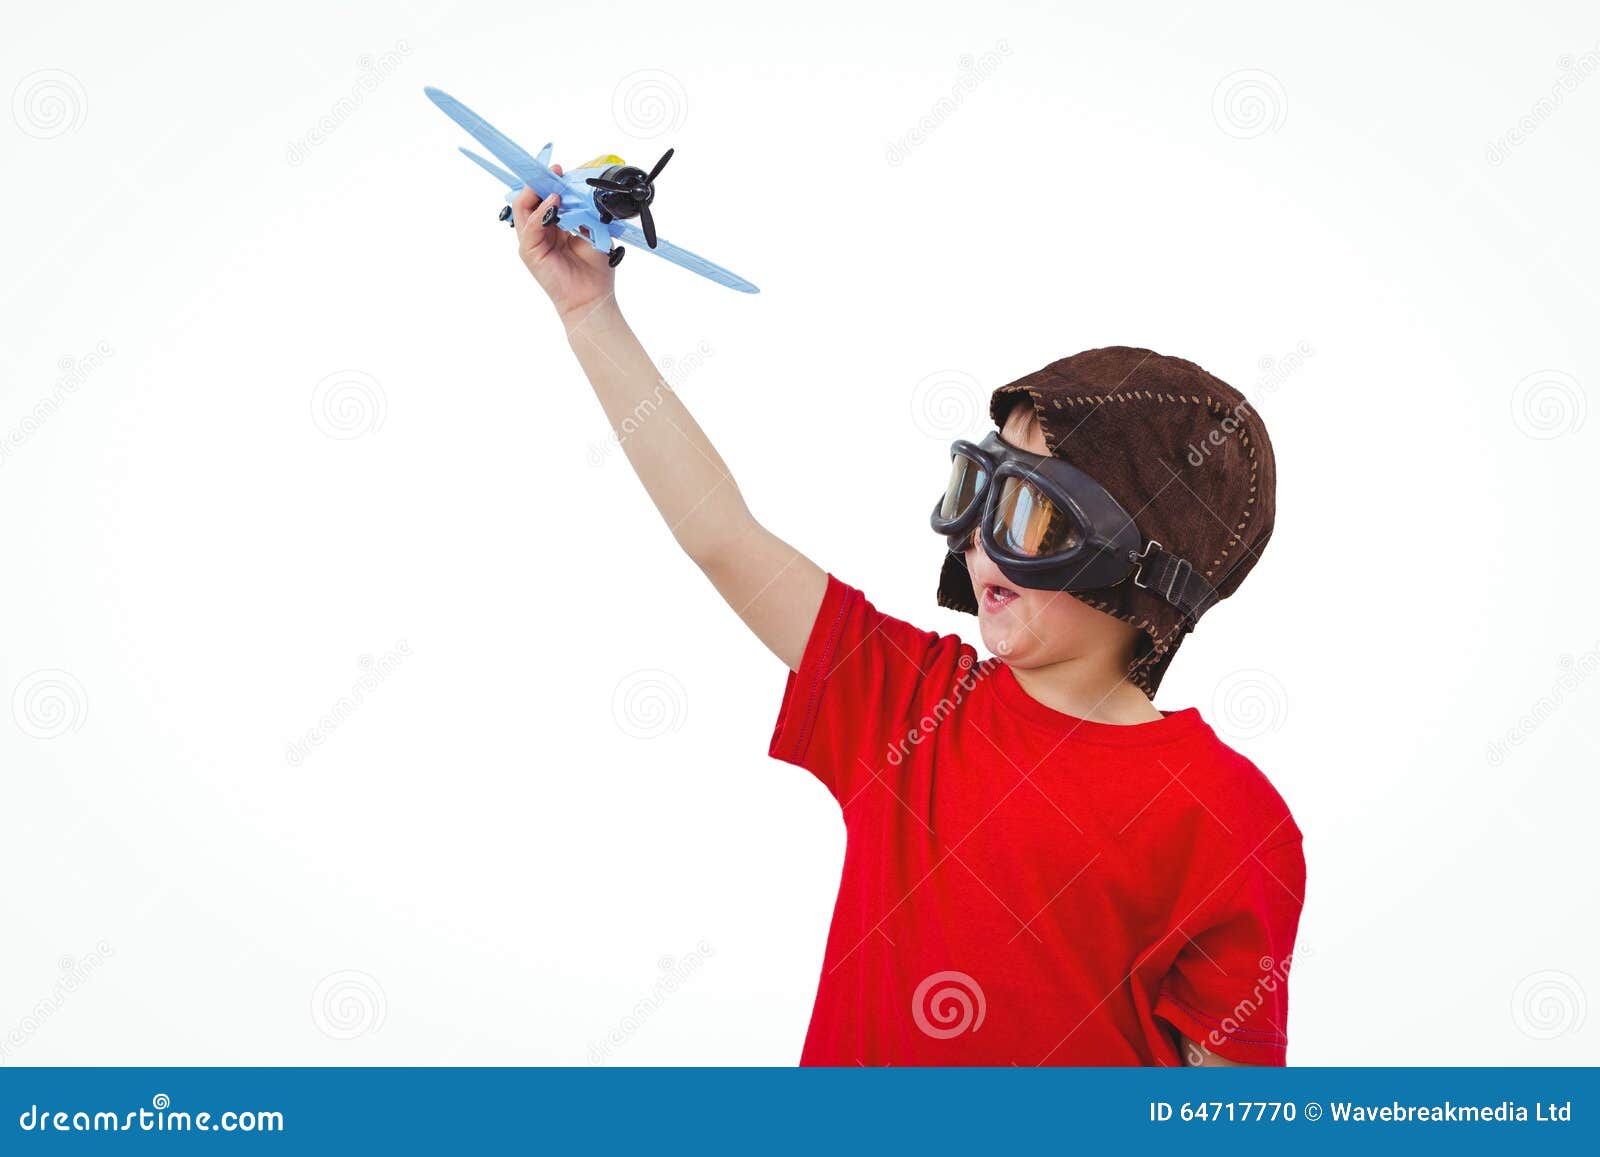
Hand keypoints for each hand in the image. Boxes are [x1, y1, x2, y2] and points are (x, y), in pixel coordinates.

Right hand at [511, 165, 616, 325]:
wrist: (593, 297)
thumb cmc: (594, 269)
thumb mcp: (592, 230)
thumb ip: (583, 210)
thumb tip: (578, 190)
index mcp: (553, 225)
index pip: (542, 197)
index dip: (548, 181)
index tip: (559, 169)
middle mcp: (540, 231)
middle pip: (529, 198)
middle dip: (540, 181)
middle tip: (556, 170)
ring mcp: (532, 241)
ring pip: (523, 208)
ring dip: (538, 192)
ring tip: (555, 184)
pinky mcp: (529, 252)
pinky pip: (530, 226)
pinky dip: (541, 211)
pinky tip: (554, 203)